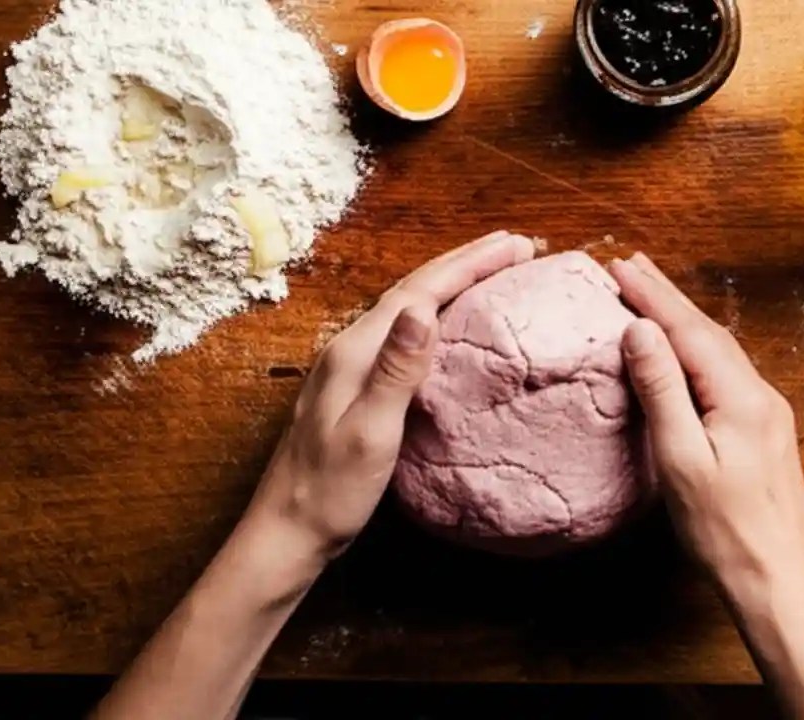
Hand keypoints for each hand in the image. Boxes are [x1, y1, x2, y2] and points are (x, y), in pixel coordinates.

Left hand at [248, 231, 535, 561]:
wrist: (286, 532)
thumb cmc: (329, 492)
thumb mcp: (369, 433)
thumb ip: (396, 370)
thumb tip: (423, 309)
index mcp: (356, 352)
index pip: (421, 292)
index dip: (471, 264)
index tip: (517, 245)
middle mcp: (349, 348)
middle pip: (414, 289)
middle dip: (466, 262)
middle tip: (517, 246)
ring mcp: (349, 366)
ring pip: (409, 308)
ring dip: (452, 283)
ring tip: (492, 270)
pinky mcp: (354, 387)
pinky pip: (403, 334)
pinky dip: (436, 314)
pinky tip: (449, 324)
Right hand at [607, 253, 803, 608]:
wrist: (775, 578)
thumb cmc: (723, 529)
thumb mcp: (681, 459)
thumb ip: (662, 390)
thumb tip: (641, 331)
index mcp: (742, 397)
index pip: (689, 330)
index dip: (652, 296)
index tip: (618, 267)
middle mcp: (761, 395)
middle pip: (707, 333)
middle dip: (667, 297)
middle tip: (631, 265)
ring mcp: (767, 413)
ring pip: (718, 351)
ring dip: (682, 320)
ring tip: (651, 295)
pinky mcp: (764, 431)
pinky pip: (725, 373)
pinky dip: (696, 349)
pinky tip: (681, 349)